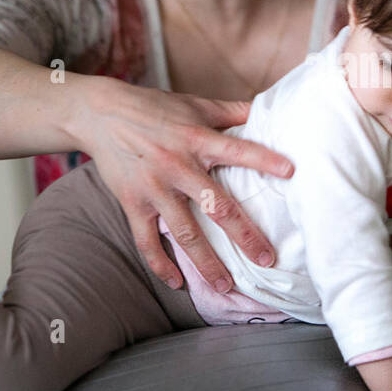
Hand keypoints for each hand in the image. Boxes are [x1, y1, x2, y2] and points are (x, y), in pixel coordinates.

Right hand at [70, 78, 293, 292]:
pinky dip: (160, 264)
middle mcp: (177, 165)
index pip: (237, 150)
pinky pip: (146, 240)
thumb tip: (270, 109)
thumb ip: (233, 111)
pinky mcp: (132, 203)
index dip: (263, 160)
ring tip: (226, 286)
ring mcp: (154, 188)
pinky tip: (178, 284)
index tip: (290, 173)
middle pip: (216, 205)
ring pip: (184, 232)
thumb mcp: (196, 104)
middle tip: (267, 259)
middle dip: (243, 235)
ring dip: (207, 262)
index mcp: (197, 139)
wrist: (101, 113)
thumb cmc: (155, 108)